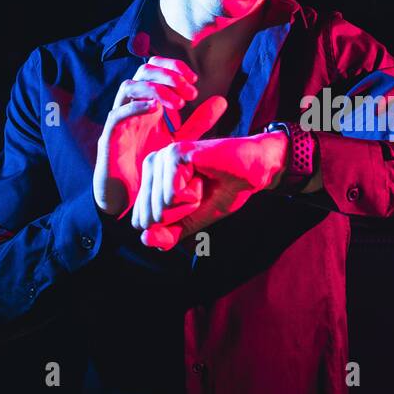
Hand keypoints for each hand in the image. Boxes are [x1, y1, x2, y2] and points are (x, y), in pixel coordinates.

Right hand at [92, 56, 225, 217]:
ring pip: (129, 87)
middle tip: (190, 91)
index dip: (174, 67)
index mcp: (148, 102)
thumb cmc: (151, 164)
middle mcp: (133, 106)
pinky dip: (135, 107)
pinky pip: (117, 114)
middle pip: (143, 71)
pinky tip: (156, 109)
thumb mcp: (180, 140)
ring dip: (156, 89)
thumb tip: (222, 100)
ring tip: (179, 105)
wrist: (131, 194)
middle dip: (167, 74)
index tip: (194, 80)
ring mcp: (120, 119)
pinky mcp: (110, 137)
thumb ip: (199, 122)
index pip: (156, 69)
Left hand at [134, 131, 287, 248]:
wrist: (252, 173)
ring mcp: (161, 157)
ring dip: (190, 204)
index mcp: (151, 179)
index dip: (173, 222)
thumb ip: (167, 233)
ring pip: (161, 208)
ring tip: (204, 184)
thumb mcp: (191, 221)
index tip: (193, 202)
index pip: (141, 222)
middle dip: (181, 214)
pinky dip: (193, 196)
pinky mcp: (174, 154)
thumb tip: (145, 239)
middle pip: (150, 217)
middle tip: (201, 192)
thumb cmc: (224, 191)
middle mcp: (151, 165)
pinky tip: (204, 177)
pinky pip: (172, 196)